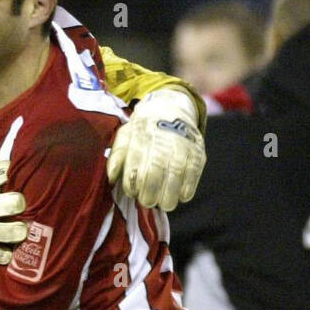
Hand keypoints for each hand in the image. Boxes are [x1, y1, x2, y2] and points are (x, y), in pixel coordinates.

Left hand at [107, 88, 205, 211]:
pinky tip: (178, 193)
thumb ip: (116, 156)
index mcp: (140, 141)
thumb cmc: (144, 129)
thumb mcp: (125, 135)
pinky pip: (190, 184)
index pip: (134, 175)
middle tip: (147, 200)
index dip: (132, 188)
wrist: (172, 108)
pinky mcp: (198, 157)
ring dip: (166, 200)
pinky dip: (184, 194)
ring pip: (173, 186)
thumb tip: (112, 178)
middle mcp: (162, 146)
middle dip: (148, 198)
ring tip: (162, 201)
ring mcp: (182, 151)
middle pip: (153, 182)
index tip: (133, 191)